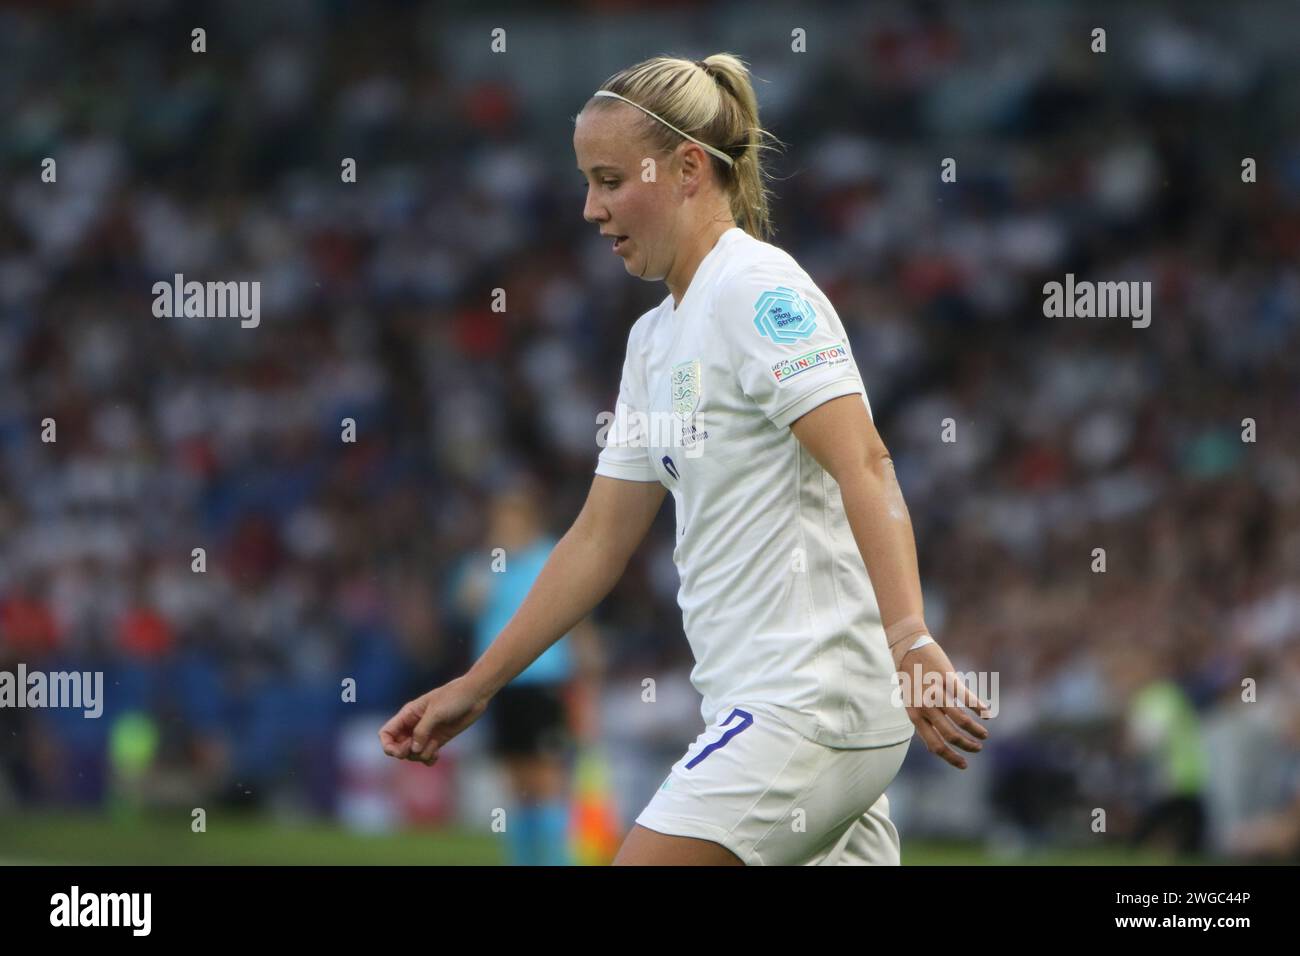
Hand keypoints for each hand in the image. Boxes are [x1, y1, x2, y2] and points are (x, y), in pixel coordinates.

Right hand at [378, 676, 489, 765]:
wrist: (475, 695)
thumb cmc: (454, 697)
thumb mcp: (436, 712)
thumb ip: (422, 730)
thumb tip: (413, 749)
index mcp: (408, 714)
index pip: (386, 733)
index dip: (387, 745)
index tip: (397, 752)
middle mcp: (414, 725)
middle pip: (398, 746)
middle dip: (405, 753)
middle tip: (419, 749)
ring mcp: (426, 733)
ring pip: (412, 753)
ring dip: (420, 755)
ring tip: (434, 749)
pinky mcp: (438, 739)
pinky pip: (426, 755)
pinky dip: (428, 759)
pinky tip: (437, 755)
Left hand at [891, 640, 990, 769]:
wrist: (906, 645)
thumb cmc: (910, 676)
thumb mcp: (910, 701)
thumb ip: (923, 719)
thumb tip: (935, 742)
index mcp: (915, 716)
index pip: (934, 745)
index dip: (951, 758)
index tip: (964, 765)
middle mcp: (924, 707)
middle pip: (950, 735)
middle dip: (967, 746)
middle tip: (978, 748)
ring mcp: (936, 692)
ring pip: (961, 720)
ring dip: (975, 730)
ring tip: (984, 734)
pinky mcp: (946, 678)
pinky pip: (966, 697)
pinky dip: (979, 708)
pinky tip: (987, 713)